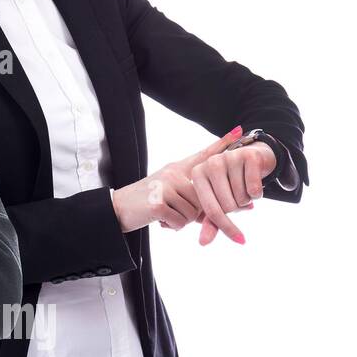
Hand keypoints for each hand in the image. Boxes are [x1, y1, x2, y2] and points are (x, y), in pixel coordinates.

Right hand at [112, 127, 244, 234]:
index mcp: (177, 169)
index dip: (222, 143)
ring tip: (164, 215)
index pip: (203, 155)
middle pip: (204, 198)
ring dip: (181, 221)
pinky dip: (172, 226)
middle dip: (194, 214)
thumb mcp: (171, 197)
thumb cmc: (146, 204)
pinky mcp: (159, 202)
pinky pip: (181, 221)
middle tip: (173, 214)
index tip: (239, 130)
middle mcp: (173, 173)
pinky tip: (160, 220)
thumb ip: (196, 201)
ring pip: (193, 213)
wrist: (116, 209)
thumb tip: (229, 212)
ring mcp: (165, 186)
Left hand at [191, 139, 274, 245]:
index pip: (211, 209)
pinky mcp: (249, 156)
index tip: (240, 240)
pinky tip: (254, 181)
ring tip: (244, 186)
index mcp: (197, 174)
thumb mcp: (218, 201)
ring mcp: (228, 157)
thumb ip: (211, 221)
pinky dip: (258, 193)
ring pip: (242, 198)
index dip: (226, 227)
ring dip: (248, 199)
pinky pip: (255, 189)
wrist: (253, 160)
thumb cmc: (231, 183)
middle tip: (238, 195)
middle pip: (228, 206)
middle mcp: (210, 163)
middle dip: (238, 207)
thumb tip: (203, 243)